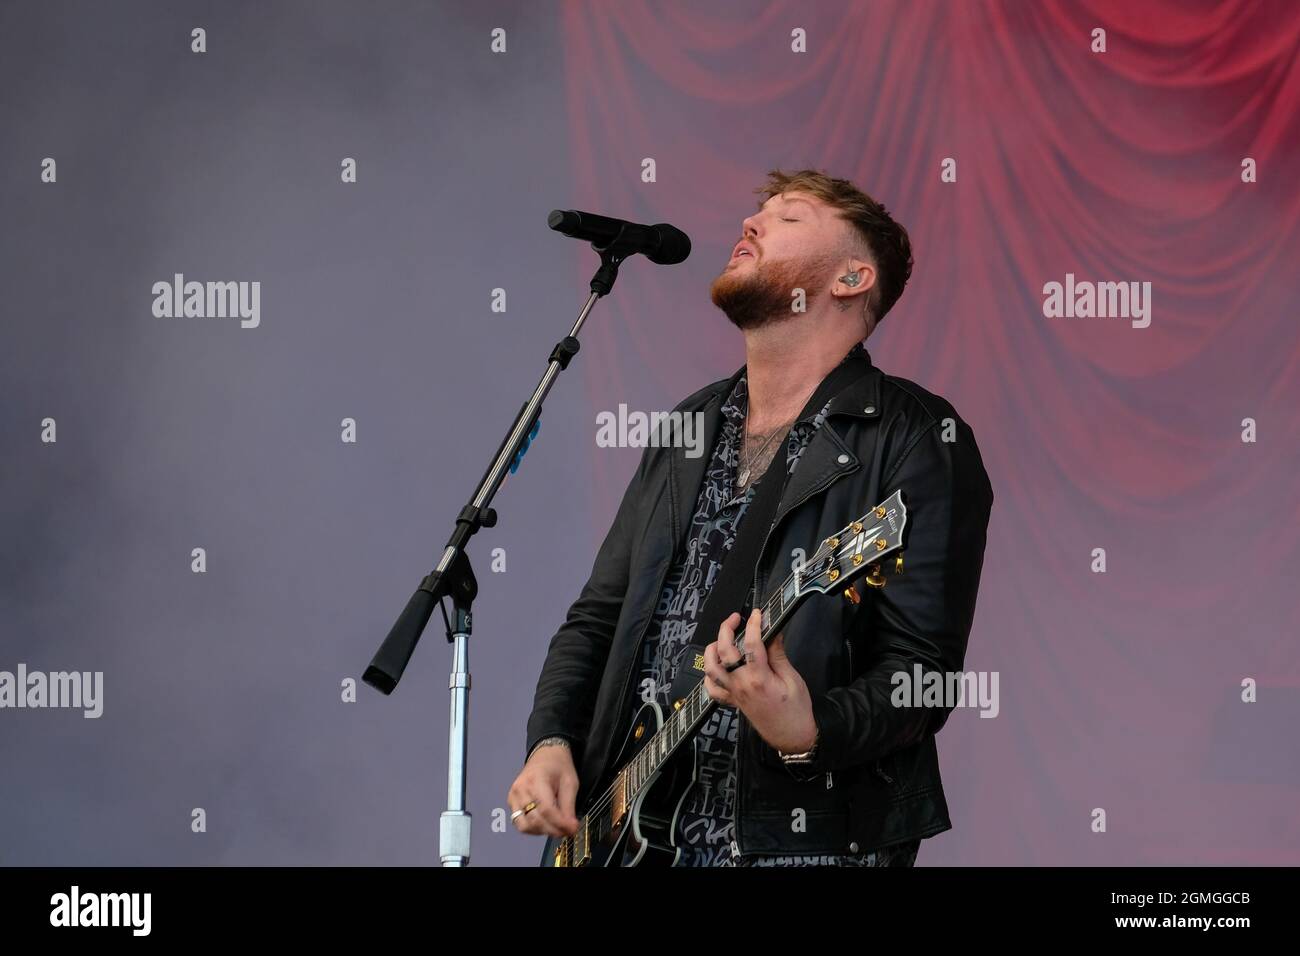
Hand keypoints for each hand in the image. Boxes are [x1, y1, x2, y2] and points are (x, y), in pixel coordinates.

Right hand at [507, 742, 579, 836]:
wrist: (544, 754)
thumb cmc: (558, 766)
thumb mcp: (570, 782)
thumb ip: (568, 806)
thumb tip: (570, 828)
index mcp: (536, 780)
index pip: (546, 810)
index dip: (560, 824)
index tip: (573, 829)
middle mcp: (520, 790)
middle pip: (535, 820)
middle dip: (553, 830)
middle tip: (567, 831)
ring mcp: (513, 797)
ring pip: (525, 826)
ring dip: (542, 831)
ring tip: (556, 827)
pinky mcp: (511, 802)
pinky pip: (520, 823)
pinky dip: (533, 828)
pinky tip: (545, 824)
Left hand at [702, 609, 817, 753]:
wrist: (792, 736)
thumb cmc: (796, 709)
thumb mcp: (792, 678)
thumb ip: (778, 654)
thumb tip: (773, 632)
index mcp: (759, 678)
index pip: (750, 643)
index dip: (753, 624)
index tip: (756, 613)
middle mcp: (741, 684)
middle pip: (724, 651)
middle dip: (726, 629)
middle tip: (736, 618)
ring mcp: (734, 694)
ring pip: (711, 668)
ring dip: (712, 650)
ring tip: (721, 639)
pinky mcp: (732, 701)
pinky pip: (712, 689)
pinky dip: (709, 675)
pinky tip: (717, 666)